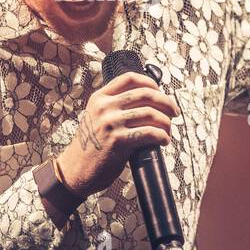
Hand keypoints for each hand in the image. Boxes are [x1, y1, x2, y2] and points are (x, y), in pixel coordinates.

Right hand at [56, 72, 178, 197]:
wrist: (75, 170)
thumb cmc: (91, 146)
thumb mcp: (97, 118)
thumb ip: (115, 107)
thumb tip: (149, 103)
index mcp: (99, 98)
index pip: (130, 78)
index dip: (151, 83)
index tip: (161, 92)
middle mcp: (104, 107)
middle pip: (145, 94)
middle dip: (166, 102)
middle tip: (174, 112)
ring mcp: (110, 123)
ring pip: (150, 113)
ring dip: (165, 122)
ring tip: (168, 131)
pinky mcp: (118, 140)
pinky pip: (149, 133)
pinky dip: (162, 136)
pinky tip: (164, 141)